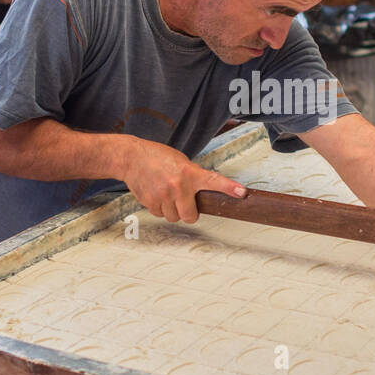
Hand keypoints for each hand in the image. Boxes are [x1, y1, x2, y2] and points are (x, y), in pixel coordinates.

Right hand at [120, 138, 245, 222]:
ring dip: (172, 211)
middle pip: (190, 216)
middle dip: (189, 213)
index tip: (242, 193)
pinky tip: (156, 195)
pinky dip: (160, 209)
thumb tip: (200, 193)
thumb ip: (192, 176)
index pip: (213, 181)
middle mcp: (178, 186)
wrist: (131, 157)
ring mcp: (163, 196)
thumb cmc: (158, 157)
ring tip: (166, 195)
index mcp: (189, 173)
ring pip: (174, 218)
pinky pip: (160, 215)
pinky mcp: (150, 202)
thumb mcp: (181, 161)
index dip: (229, 188)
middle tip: (185, 203)